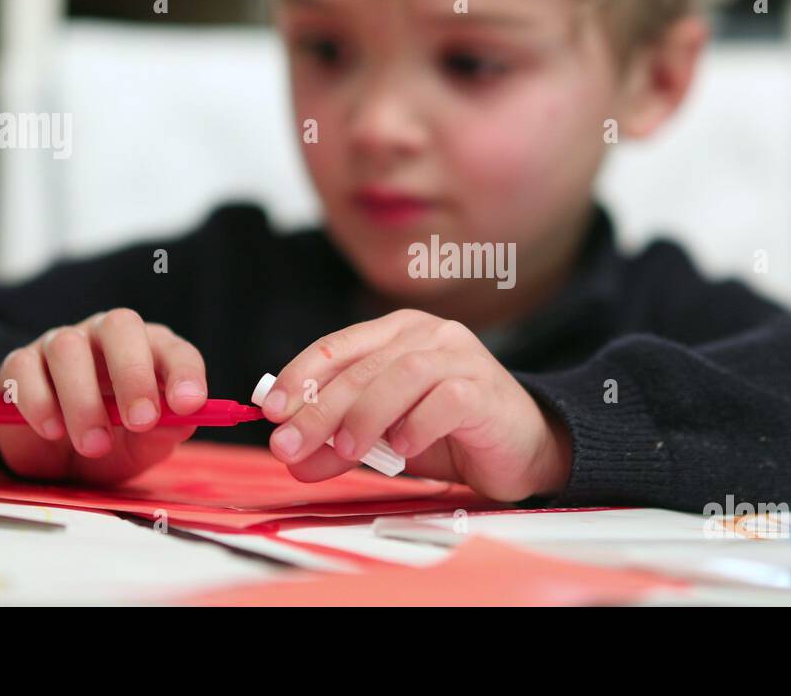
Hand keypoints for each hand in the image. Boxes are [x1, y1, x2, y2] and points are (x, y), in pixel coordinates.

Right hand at [0, 308, 207, 484]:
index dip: (184, 372)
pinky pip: (25, 368)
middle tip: (140, 421)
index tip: (189, 404)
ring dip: (84, 401)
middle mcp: (106, 337)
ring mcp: (60, 344)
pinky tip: (52, 431)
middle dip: (133, 374)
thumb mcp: (144, 446)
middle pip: (120, 326)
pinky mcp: (20, 364)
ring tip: (94, 446)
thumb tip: (183, 417)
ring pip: (68, 348)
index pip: (173, 348)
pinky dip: (39, 402)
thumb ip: (166, 431)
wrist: (54, 464)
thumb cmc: (113, 445)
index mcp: (148, 351)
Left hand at [260, 309, 572, 500]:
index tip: (269, 412)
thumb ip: (338, 444)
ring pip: (402, 374)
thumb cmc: (450, 435)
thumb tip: (293, 458)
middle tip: (291, 445)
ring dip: (365, 414)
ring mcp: (461, 357)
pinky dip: (418, 424)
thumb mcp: (383, 439)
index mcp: (397, 333)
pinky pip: (446, 398)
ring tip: (347, 450)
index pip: (337, 346)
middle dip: (320, 407)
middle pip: (363, 366)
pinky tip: (405, 448)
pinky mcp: (486, 388)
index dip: (299, 377)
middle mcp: (429, 335)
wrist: (521, 448)